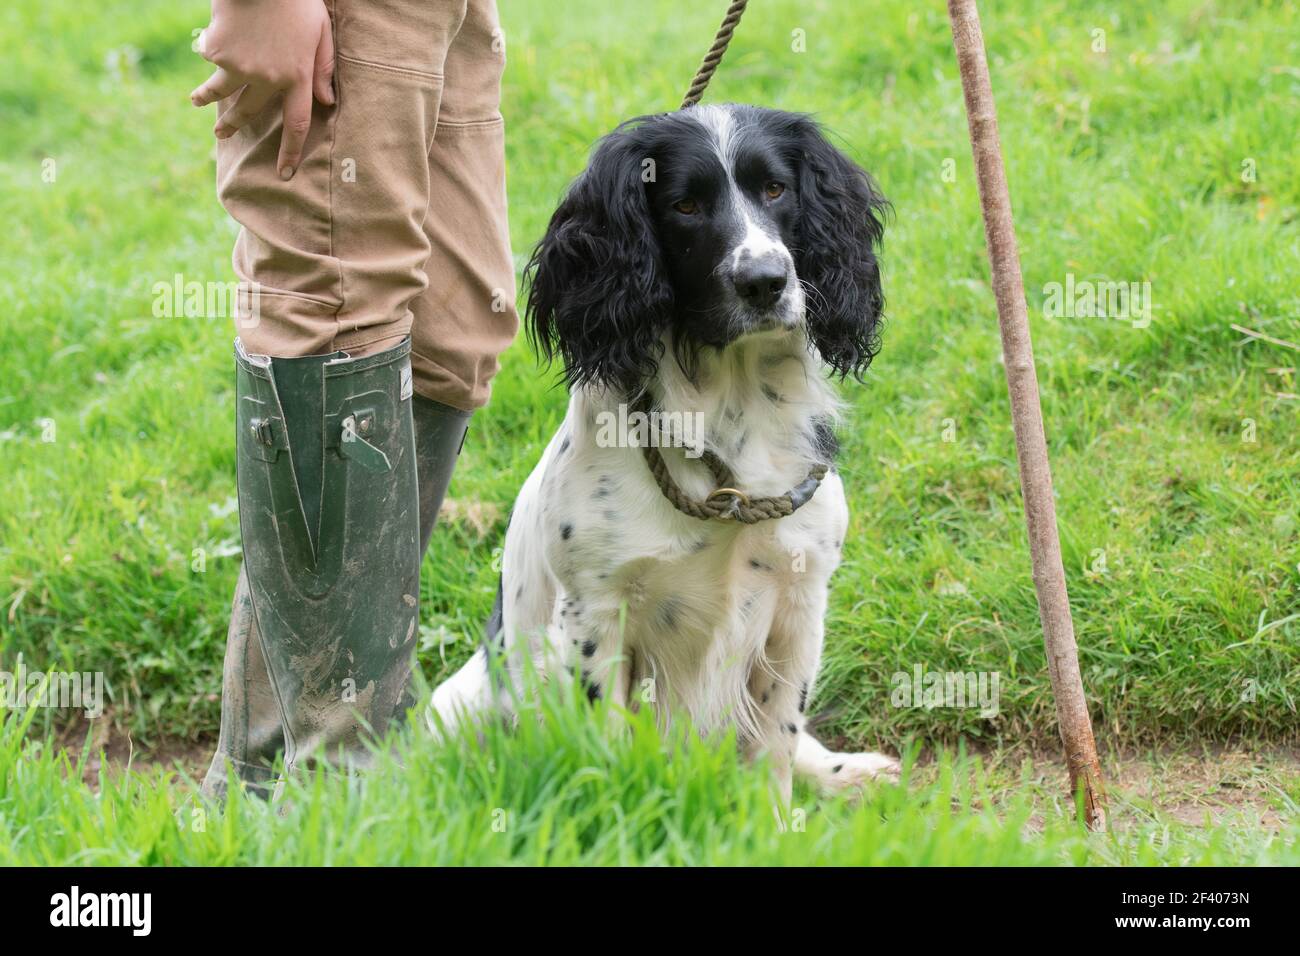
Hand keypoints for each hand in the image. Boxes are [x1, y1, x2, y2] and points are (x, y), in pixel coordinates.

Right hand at [190, 0, 334, 180]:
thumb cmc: (296, 0)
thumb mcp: (321, 30)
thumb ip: (324, 67)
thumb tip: (327, 102)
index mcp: (298, 77)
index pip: (297, 124)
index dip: (290, 151)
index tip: (284, 172)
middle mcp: (268, 78)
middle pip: (249, 111)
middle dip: (234, 124)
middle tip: (221, 135)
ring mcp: (240, 67)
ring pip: (220, 92)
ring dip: (206, 98)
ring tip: (196, 101)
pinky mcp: (218, 51)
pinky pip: (211, 55)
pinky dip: (212, 47)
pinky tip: (214, 35)